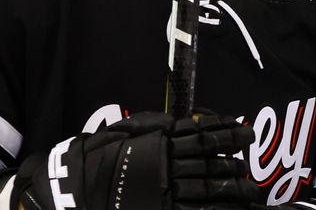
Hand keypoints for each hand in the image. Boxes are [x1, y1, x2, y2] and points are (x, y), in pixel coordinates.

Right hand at [13, 111, 258, 209]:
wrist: (66, 195)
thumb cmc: (92, 160)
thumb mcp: (120, 133)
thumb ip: (152, 127)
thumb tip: (183, 121)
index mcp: (157, 144)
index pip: (202, 135)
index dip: (227, 134)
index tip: (244, 133)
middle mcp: (164, 167)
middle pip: (210, 163)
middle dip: (233, 166)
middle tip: (247, 168)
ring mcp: (163, 194)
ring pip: (208, 190)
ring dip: (233, 191)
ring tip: (249, 193)